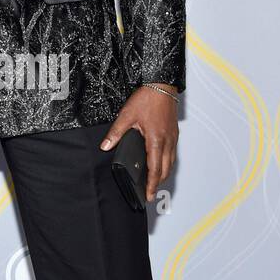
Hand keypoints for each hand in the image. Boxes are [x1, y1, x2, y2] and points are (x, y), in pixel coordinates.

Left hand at [99, 85, 178, 201]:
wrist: (162, 84)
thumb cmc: (148, 98)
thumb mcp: (127, 115)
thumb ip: (116, 133)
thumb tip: (105, 146)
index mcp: (156, 139)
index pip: (155, 169)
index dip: (152, 184)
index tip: (149, 195)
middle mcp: (167, 141)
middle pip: (165, 169)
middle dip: (158, 183)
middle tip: (150, 193)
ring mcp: (172, 137)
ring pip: (171, 162)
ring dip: (164, 174)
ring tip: (155, 182)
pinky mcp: (174, 133)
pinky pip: (172, 153)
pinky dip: (167, 163)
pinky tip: (160, 163)